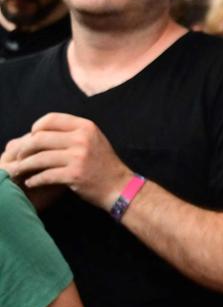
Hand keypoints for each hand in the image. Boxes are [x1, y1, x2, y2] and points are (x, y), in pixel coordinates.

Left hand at [1, 113, 131, 208]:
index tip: (30, 137)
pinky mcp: (74, 175)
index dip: (36, 127)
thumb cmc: (103, 164)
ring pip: (39, 158)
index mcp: (86, 127)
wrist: (120, 186)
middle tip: (18, 157)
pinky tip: (31, 182)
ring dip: (24, 166)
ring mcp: (78, 157)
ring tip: (17, 171)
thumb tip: (39, 131)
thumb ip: (71, 133)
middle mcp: (82, 139)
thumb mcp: (93, 140)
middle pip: (40, 138)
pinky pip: (45, 175)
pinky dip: (34, 179)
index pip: (51, 119)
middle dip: (24, 148)